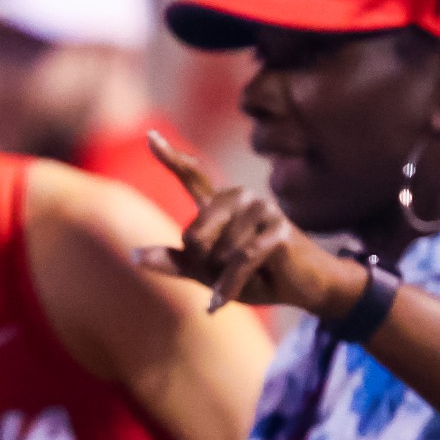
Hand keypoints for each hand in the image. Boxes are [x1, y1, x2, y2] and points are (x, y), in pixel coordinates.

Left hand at [138, 132, 364, 318]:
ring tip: (248, 276)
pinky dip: (228, 287)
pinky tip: (221, 303)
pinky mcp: (279, 229)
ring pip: (218, 252)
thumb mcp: (211, 273)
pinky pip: (239, 262)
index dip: (170, 157)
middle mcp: (241, 197)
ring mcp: (262, 209)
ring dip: (224, 277)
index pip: (192, 176)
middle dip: (205, 264)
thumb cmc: (259, 277)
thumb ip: (177, 262)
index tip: (149, 136)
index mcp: (222, 203)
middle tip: (231, 271)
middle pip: (194, 234)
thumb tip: (134, 256)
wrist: (305, 289)